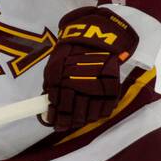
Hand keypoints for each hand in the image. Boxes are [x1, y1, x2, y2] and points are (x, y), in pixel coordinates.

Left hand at [40, 6, 138, 130]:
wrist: (96, 35)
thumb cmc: (72, 51)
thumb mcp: (55, 64)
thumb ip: (51, 85)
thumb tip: (48, 105)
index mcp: (61, 79)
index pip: (58, 106)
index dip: (56, 118)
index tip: (54, 123)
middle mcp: (78, 84)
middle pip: (74, 114)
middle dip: (68, 122)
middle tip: (65, 125)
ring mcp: (96, 87)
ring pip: (90, 115)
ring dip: (83, 120)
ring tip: (79, 120)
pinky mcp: (112, 87)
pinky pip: (106, 108)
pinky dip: (100, 114)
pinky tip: (94, 114)